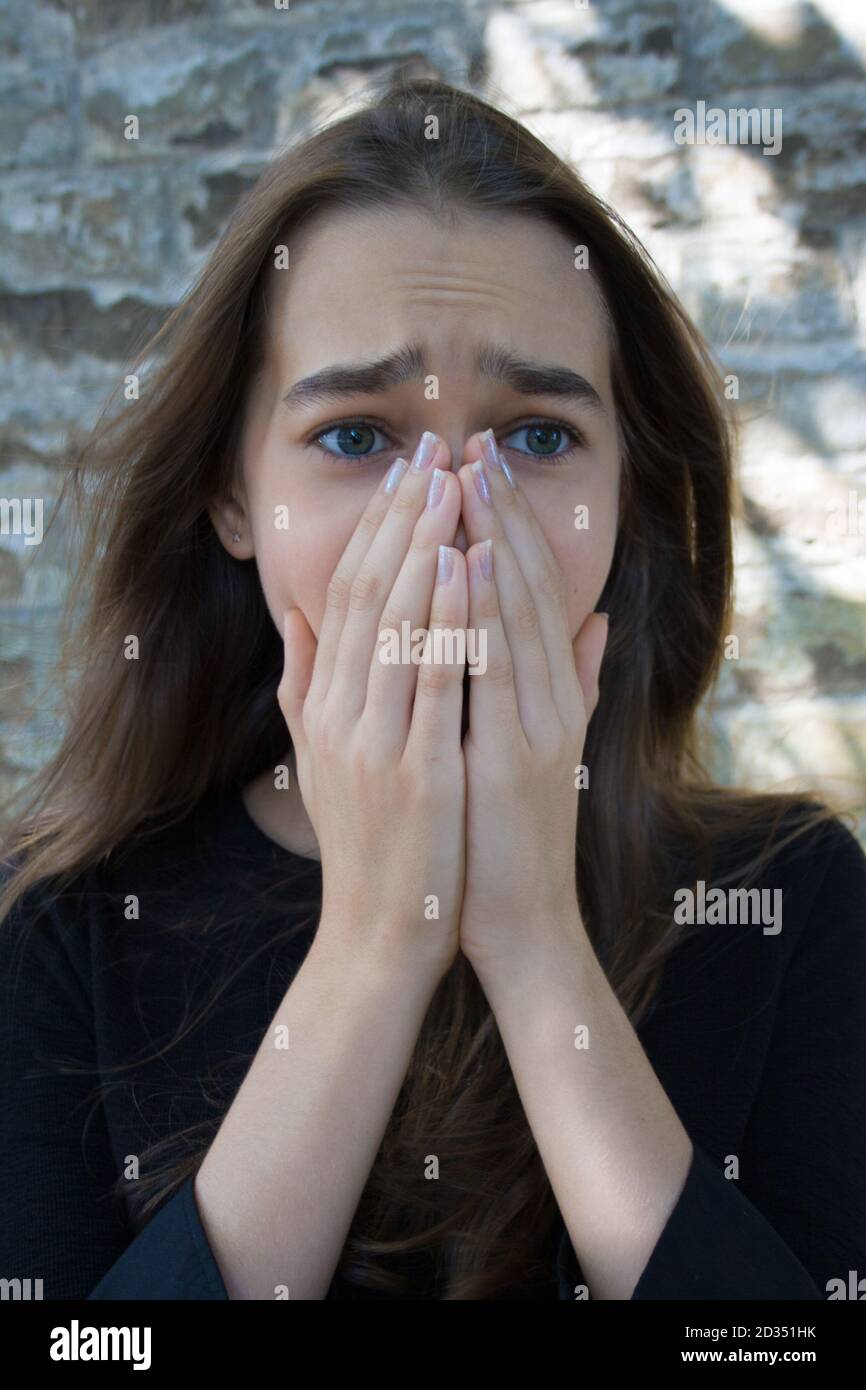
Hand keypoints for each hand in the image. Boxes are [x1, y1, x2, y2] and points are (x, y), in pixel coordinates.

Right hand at [279, 436, 468, 983]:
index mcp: (321, 705)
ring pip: (397, 624)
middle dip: (402, 518)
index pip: (345, 596)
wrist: (379, 935)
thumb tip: (296, 614)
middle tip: (431, 450)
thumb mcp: (317, 760)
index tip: (404, 473)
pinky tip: (465, 566)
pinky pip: (432, 681)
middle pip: (368, 594)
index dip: (376, 530)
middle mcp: (337, 714)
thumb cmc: (364, 845)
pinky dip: (448, 619)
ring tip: (452, 483)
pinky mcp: (414, 772)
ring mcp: (373, 742)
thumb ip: (304, 685)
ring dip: (426, 546)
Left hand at [455, 433, 607, 976]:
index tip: (477, 469)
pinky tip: (464, 561)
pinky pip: (495, 673)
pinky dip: (481, 612)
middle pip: (526, 589)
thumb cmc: (510, 835)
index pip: (530, 593)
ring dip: (490, 541)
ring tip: (465, 478)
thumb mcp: (546, 748)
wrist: (520, 921)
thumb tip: (594, 621)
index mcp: (552, 695)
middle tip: (469, 445)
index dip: (507, 528)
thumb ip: (573, 683)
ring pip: (516, 616)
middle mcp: (552, 699)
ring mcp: (539, 726)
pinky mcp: (517, 758)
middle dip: (496, 514)